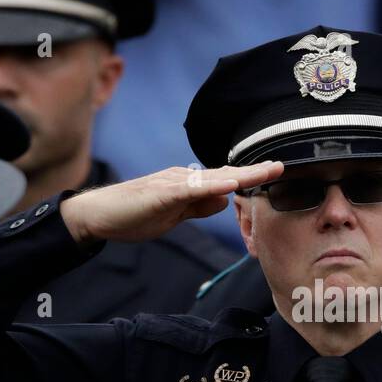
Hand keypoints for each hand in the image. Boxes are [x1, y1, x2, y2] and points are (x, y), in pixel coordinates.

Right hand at [60, 161, 283, 244]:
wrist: (98, 214)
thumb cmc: (134, 214)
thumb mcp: (175, 214)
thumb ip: (199, 206)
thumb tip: (225, 199)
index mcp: (189, 184)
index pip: (226, 179)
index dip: (252, 177)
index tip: (276, 174)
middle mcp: (184, 177)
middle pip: (226, 173)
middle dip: (255, 171)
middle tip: (283, 166)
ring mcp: (173, 182)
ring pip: (213, 177)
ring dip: (242, 174)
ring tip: (267, 172)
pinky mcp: (161, 192)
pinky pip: (191, 189)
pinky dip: (212, 186)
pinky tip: (230, 185)